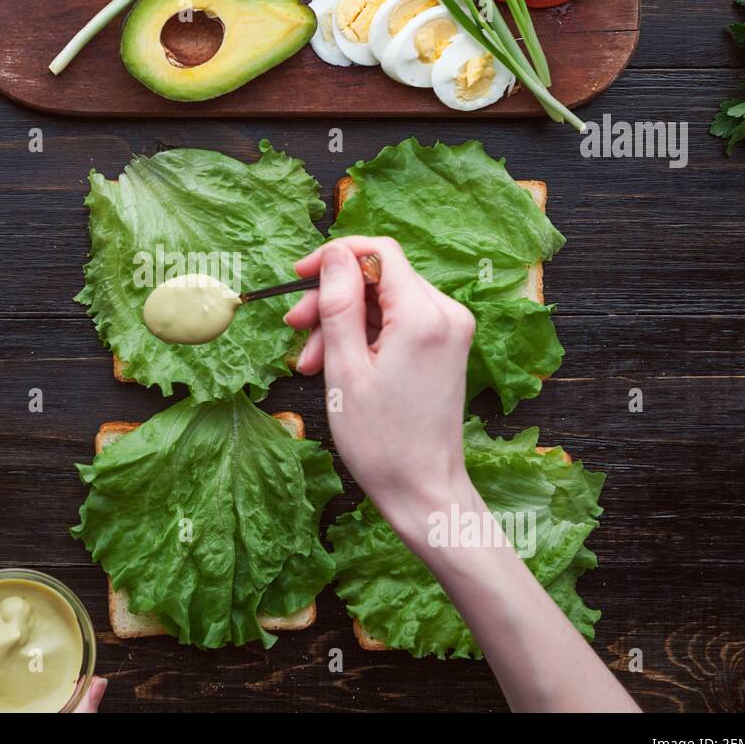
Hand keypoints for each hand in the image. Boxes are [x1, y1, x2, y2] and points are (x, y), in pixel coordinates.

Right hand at [284, 237, 477, 542]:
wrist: (423, 491)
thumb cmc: (382, 441)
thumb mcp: (345, 368)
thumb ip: (339, 304)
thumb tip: (335, 255)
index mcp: (424, 315)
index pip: (379, 253)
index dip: (335, 257)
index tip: (300, 276)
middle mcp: (447, 314)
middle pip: (378, 278)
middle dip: (332, 299)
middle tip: (294, 328)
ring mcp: (450, 332)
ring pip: (384, 302)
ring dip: (343, 324)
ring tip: (310, 362)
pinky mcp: (444, 348)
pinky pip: (398, 324)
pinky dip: (364, 338)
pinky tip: (337, 365)